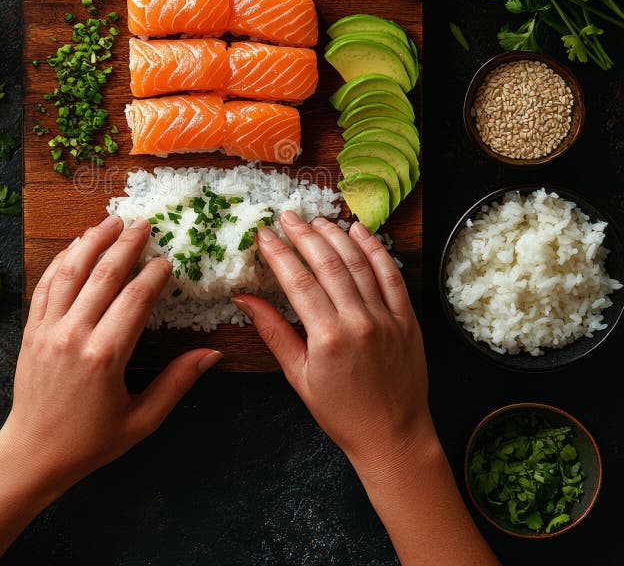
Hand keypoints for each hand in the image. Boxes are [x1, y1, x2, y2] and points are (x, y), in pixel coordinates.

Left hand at [0, 216, 220, 496]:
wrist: (32, 454)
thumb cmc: (91, 442)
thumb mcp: (142, 420)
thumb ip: (177, 382)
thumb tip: (213, 353)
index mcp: (104, 357)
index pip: (135, 299)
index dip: (153, 274)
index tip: (167, 261)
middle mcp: (73, 336)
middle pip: (103, 276)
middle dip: (126, 245)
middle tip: (143, 223)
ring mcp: (47, 330)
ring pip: (70, 272)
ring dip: (92, 242)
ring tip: (111, 221)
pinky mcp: (31, 330)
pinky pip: (45, 285)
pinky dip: (61, 261)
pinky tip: (75, 246)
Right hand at [233, 213, 432, 476]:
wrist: (393, 436)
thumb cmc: (340, 412)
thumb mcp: (298, 377)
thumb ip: (273, 332)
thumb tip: (244, 300)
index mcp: (328, 337)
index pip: (298, 281)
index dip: (279, 253)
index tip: (265, 234)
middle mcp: (359, 321)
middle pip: (328, 264)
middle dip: (304, 235)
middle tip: (288, 216)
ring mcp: (387, 317)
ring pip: (358, 263)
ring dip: (336, 236)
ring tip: (317, 219)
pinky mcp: (407, 318)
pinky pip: (391, 274)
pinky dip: (375, 249)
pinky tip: (359, 231)